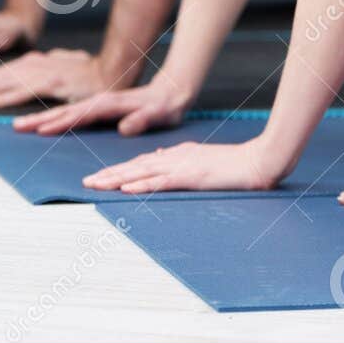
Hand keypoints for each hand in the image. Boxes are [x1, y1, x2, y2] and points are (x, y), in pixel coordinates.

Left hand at [0, 48, 124, 108]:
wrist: (116, 71)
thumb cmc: (86, 77)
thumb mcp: (58, 74)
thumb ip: (40, 76)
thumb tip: (31, 70)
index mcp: (28, 67)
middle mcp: (30, 68)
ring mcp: (41, 74)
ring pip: (0, 84)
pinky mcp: (53, 83)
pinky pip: (24, 92)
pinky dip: (3, 96)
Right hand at [12, 79, 190, 135]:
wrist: (171, 91)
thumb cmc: (164, 106)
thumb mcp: (158, 114)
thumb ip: (141, 120)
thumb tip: (126, 127)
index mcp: (110, 104)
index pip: (81, 114)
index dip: (61, 122)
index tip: (42, 130)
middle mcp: (99, 101)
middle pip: (64, 110)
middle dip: (40, 118)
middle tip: (17, 126)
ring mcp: (96, 103)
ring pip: (63, 110)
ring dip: (41, 117)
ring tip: (20, 124)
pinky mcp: (96, 106)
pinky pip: (69, 112)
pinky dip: (52, 117)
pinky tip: (40, 123)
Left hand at [82, 139, 284, 194]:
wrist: (257, 161)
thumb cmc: (234, 165)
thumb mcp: (202, 159)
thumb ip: (180, 158)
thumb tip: (160, 157)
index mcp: (177, 154)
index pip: (142, 162)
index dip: (120, 169)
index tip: (100, 176)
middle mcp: (175, 156)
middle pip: (135, 165)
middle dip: (109, 174)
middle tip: (86, 182)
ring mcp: (181, 165)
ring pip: (141, 172)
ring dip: (116, 178)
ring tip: (96, 184)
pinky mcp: (190, 175)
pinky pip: (160, 181)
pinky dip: (141, 184)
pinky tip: (126, 188)